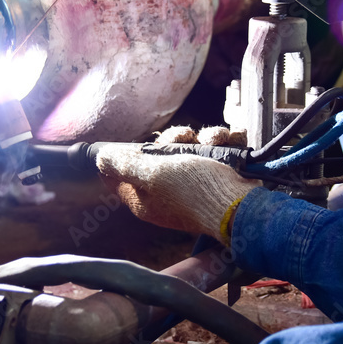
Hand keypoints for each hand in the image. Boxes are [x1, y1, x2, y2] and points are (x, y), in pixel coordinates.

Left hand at [96, 133, 260, 241]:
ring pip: (190, 150)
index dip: (123, 156)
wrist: (242, 205)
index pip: (120, 177)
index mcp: (144, 197)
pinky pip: (215, 153)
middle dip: (174, 139)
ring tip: (216, 140)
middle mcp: (166, 192)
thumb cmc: (195, 192)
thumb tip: (100, 159)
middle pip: (159, 155)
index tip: (131, 144)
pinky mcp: (216, 178)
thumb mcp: (153, 174)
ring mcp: (192, 185)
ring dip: (205, 138)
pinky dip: (224, 145)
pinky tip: (229, 142)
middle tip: (185, 137)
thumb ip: (125, 165)